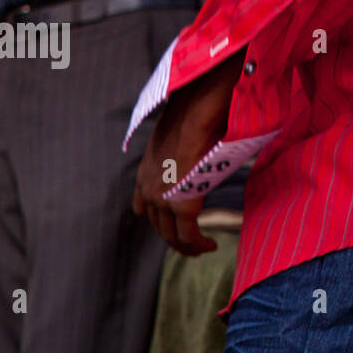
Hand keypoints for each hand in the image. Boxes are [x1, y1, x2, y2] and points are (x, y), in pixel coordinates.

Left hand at [133, 51, 243, 255]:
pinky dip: (198, 245)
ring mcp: (162, 197)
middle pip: (158, 223)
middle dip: (175, 235)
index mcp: (146, 170)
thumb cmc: (200, 108)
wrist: (201, 104)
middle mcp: (148, 186)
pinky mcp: (181, 204)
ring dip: (187, 244)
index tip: (172, 222)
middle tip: (193, 242)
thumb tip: (206, 140)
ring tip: (202, 248)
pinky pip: (187, 234)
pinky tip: (209, 247)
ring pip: (172, 234)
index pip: (142, 204)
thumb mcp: (186, 130)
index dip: (157, 216)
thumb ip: (189, 145)